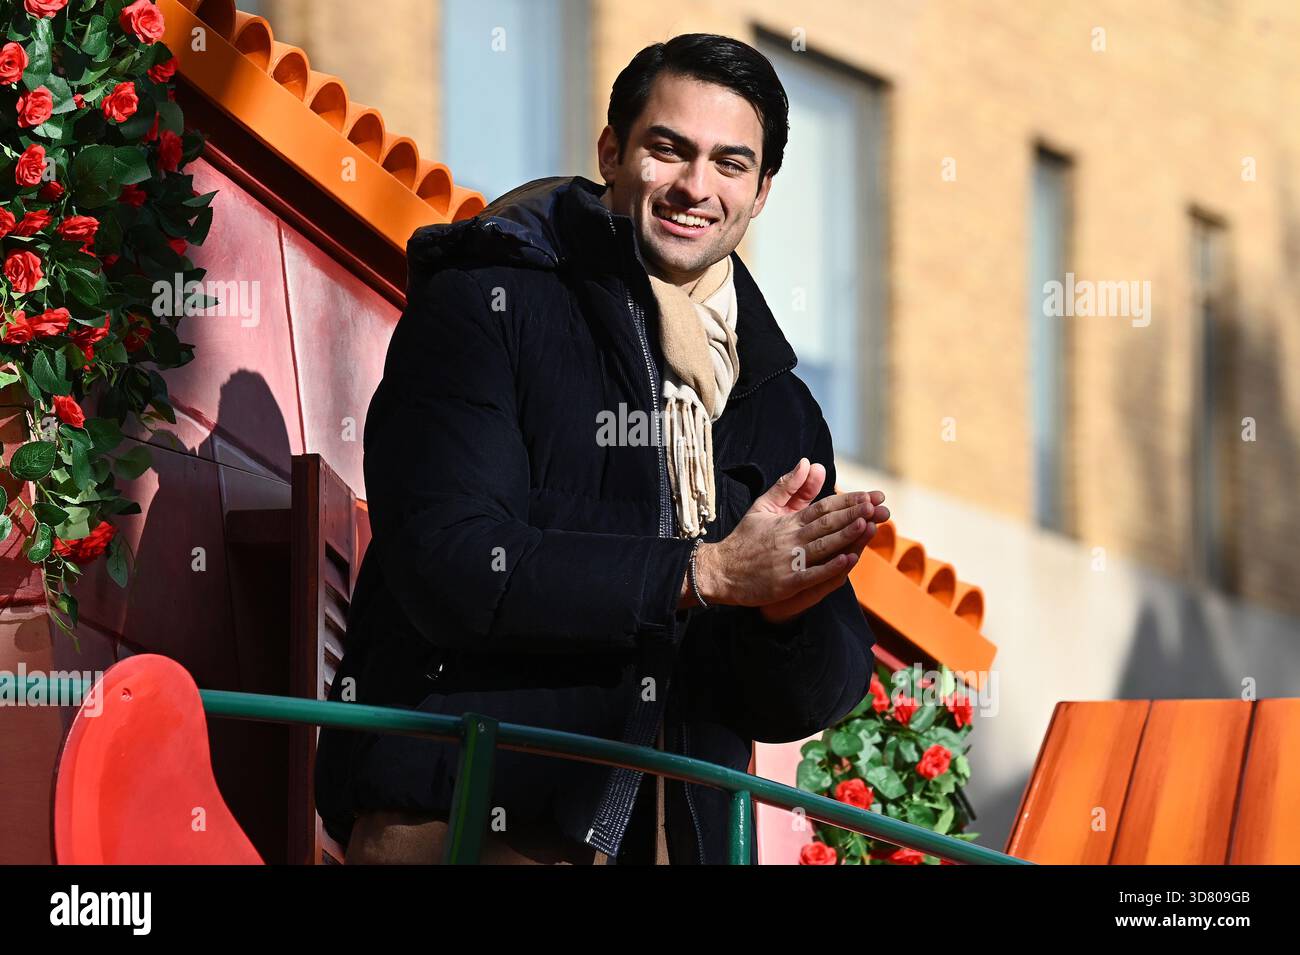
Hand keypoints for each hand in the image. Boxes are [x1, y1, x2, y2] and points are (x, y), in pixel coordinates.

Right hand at [754, 459, 887, 624]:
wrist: (721, 570)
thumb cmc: (745, 539)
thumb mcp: (762, 506)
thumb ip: (787, 486)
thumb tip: (808, 462)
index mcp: (788, 521)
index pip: (822, 506)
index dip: (848, 501)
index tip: (870, 496)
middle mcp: (790, 538)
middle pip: (827, 524)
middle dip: (854, 514)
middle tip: (879, 506)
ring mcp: (788, 561)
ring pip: (822, 546)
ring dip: (845, 535)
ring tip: (867, 524)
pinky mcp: (786, 582)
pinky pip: (812, 574)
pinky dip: (830, 567)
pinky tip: (847, 560)